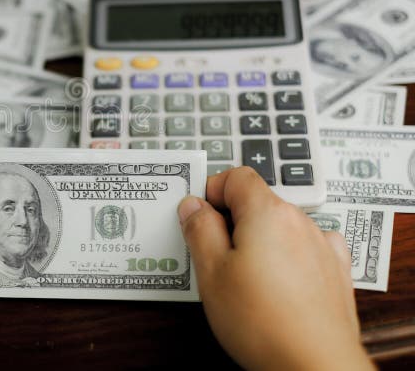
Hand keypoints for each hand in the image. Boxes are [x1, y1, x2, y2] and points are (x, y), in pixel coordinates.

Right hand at [177, 167, 372, 370]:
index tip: (198, 216)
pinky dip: (289, 256)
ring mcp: (322, 246)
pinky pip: (306, 248)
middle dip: (232, 220)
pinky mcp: (335, 272)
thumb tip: (193, 204)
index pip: (236, 176)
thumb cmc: (262, 322)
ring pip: (281, 226)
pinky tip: (278, 282)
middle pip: (258, 201)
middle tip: (213, 256)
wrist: (314, 364)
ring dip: (259, 240)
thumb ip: (199, 229)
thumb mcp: (211, 272)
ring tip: (244, 279)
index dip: (212, 191)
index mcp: (268, 213)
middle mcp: (300, 221)